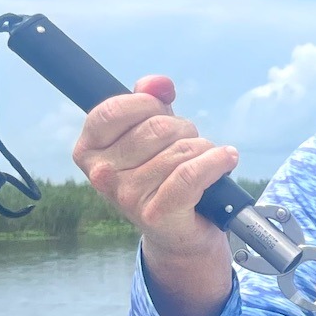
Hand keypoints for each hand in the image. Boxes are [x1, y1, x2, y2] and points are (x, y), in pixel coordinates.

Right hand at [72, 74, 237, 315]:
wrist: (179, 232)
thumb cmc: (161, 175)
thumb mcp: (150, 133)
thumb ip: (149, 100)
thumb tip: (157, 84)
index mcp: (88, 150)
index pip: (113, 110)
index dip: (146, 104)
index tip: (162, 112)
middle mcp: (102, 174)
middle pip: (157, 127)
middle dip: (183, 129)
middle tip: (187, 146)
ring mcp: (127, 196)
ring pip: (180, 149)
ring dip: (203, 149)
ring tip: (203, 161)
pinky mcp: (157, 213)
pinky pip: (192, 174)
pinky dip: (217, 162)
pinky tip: (226, 159)